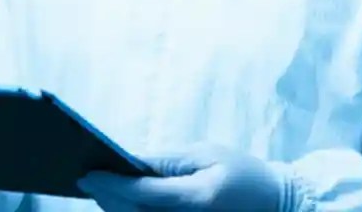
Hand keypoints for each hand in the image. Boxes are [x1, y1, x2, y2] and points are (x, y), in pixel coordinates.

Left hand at [78, 143, 283, 210]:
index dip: (110, 183)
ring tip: (98, 189)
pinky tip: (120, 203)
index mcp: (197, 198)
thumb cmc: (243, 174)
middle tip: (85, 179)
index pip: (141, 192)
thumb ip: (168, 161)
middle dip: (106, 197)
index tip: (86, 173)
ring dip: (114, 208)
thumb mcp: (208, 155)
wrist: (275, 205)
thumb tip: (131, 161)